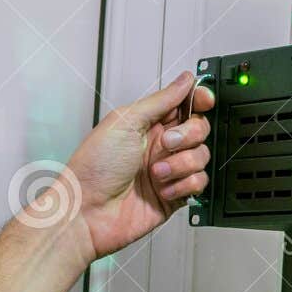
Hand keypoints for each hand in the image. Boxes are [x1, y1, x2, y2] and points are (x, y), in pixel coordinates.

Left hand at [61, 71, 214, 262]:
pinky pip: (200, 183)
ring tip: (155, 172)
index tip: (204, 100)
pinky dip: (183, 185)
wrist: (88, 212)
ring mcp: (170, 169)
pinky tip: (162, 189)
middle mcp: (161, 145)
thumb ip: (160, 100)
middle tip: (166, 144)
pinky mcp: (177, 193)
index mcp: (148, 124)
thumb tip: (185, 80)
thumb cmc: (94, 168)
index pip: (185, 104)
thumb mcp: (124, 122)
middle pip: (200, 128)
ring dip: (181, 164)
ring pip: (202, 156)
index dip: (199, 99)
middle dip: (188, 135)